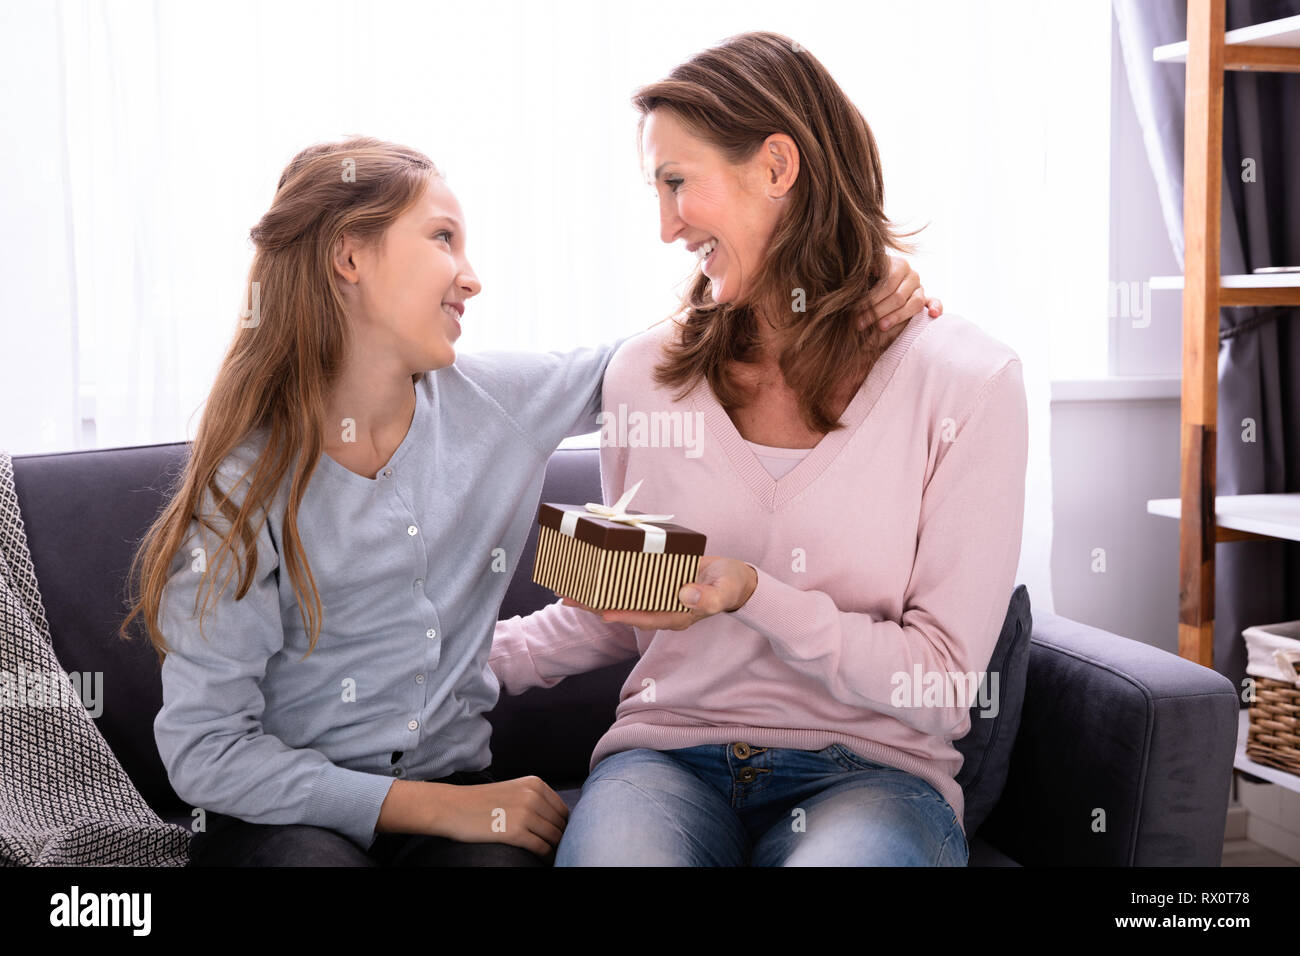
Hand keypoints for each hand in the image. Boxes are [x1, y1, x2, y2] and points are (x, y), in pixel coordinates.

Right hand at [425, 776, 569, 858]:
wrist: (451, 807)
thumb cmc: (479, 801)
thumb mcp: (512, 790)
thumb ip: (533, 799)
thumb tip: (554, 819)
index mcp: (534, 784)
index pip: (562, 809)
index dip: (562, 825)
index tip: (558, 836)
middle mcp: (533, 795)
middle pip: (560, 823)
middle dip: (560, 838)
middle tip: (556, 849)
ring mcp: (526, 813)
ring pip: (554, 837)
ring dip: (554, 849)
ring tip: (550, 856)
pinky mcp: (516, 831)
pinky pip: (541, 847)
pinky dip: (545, 856)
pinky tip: (541, 860)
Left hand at [559, 555, 758, 631]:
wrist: (735, 579)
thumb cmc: (731, 585)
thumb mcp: (724, 590)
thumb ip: (707, 597)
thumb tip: (684, 595)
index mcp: (677, 615)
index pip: (645, 617)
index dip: (624, 614)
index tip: (604, 611)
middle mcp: (662, 609)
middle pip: (624, 609)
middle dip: (596, 605)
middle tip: (568, 597)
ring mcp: (657, 597)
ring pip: (621, 598)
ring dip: (596, 594)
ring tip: (570, 588)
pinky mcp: (655, 584)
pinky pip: (629, 586)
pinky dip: (611, 580)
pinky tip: (594, 575)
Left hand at [863, 255, 941, 330]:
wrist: (873, 286)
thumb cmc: (865, 283)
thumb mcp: (862, 277)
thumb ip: (862, 275)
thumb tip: (868, 272)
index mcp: (898, 265)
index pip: (888, 282)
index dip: (872, 297)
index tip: (856, 309)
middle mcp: (912, 275)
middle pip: (899, 296)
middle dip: (877, 311)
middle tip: (860, 323)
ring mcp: (920, 288)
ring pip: (915, 303)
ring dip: (897, 316)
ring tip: (881, 327)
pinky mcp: (927, 300)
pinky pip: (935, 302)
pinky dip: (936, 307)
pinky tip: (933, 314)